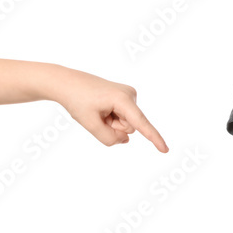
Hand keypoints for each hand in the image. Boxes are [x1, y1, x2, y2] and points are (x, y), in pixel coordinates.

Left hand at [46, 66, 167, 151]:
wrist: (67, 83)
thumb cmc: (77, 100)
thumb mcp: (90, 124)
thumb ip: (109, 138)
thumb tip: (125, 139)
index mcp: (123, 99)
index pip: (140, 123)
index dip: (154, 138)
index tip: (165, 150)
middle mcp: (130, 95)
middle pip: (129, 126)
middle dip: (114, 127)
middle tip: (96, 115)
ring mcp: (128, 95)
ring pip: (125, 123)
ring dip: (111, 122)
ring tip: (97, 110)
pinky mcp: (124, 97)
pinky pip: (122, 117)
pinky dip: (111, 118)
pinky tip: (100, 108)